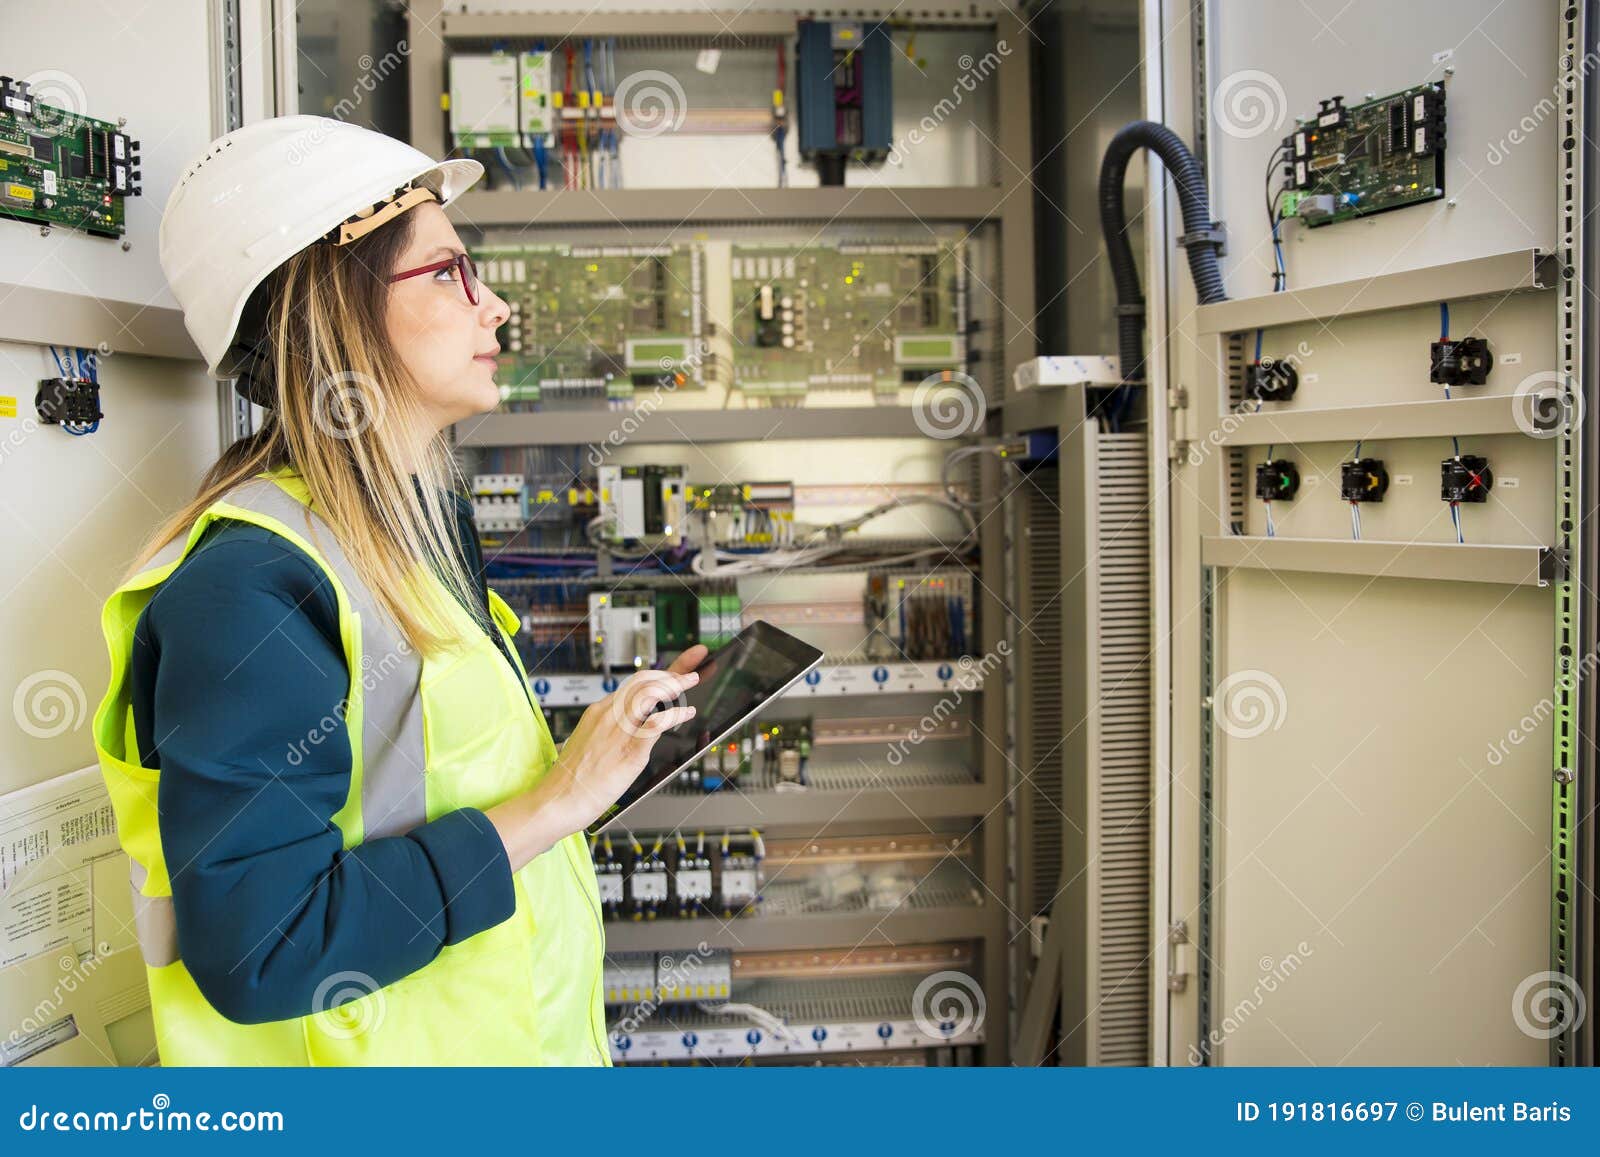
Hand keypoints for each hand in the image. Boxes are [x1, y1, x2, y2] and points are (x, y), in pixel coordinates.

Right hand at [487, 645, 709, 868]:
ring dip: (675, 685)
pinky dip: (676, 714)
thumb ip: (604, 733)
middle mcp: (608, 715)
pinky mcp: (629, 750)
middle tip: (691, 674)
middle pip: (644, 680)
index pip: (634, 684)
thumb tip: (621, 732)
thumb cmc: (571, 780)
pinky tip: (686, 714)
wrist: (557, 800)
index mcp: (599, 712)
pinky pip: (658, 723)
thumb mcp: (586, 743)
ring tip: (691, 684)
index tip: (680, 667)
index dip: (660, 672)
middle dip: (672, 672)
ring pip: (651, 693)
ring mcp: (619, 730)